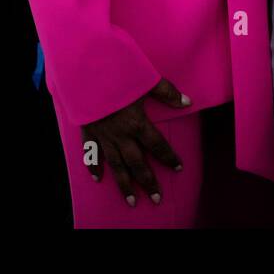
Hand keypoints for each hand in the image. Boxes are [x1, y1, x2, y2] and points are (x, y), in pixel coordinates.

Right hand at [82, 78, 190, 206]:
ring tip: (131, 201)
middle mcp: (121, 134)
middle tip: (156, 198)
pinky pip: (91, 153)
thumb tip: (187, 101)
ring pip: (116, 165)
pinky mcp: (88, 131)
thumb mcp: (145, 79)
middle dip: (148, 182)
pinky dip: (93, 166)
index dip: (169, 157)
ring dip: (124, 184)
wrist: (86, 72)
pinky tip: (98, 179)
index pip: (157, 145)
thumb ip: (167, 92)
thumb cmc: (118, 73)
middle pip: (137, 163)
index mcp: (137, 123)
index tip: (178, 168)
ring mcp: (103, 135)